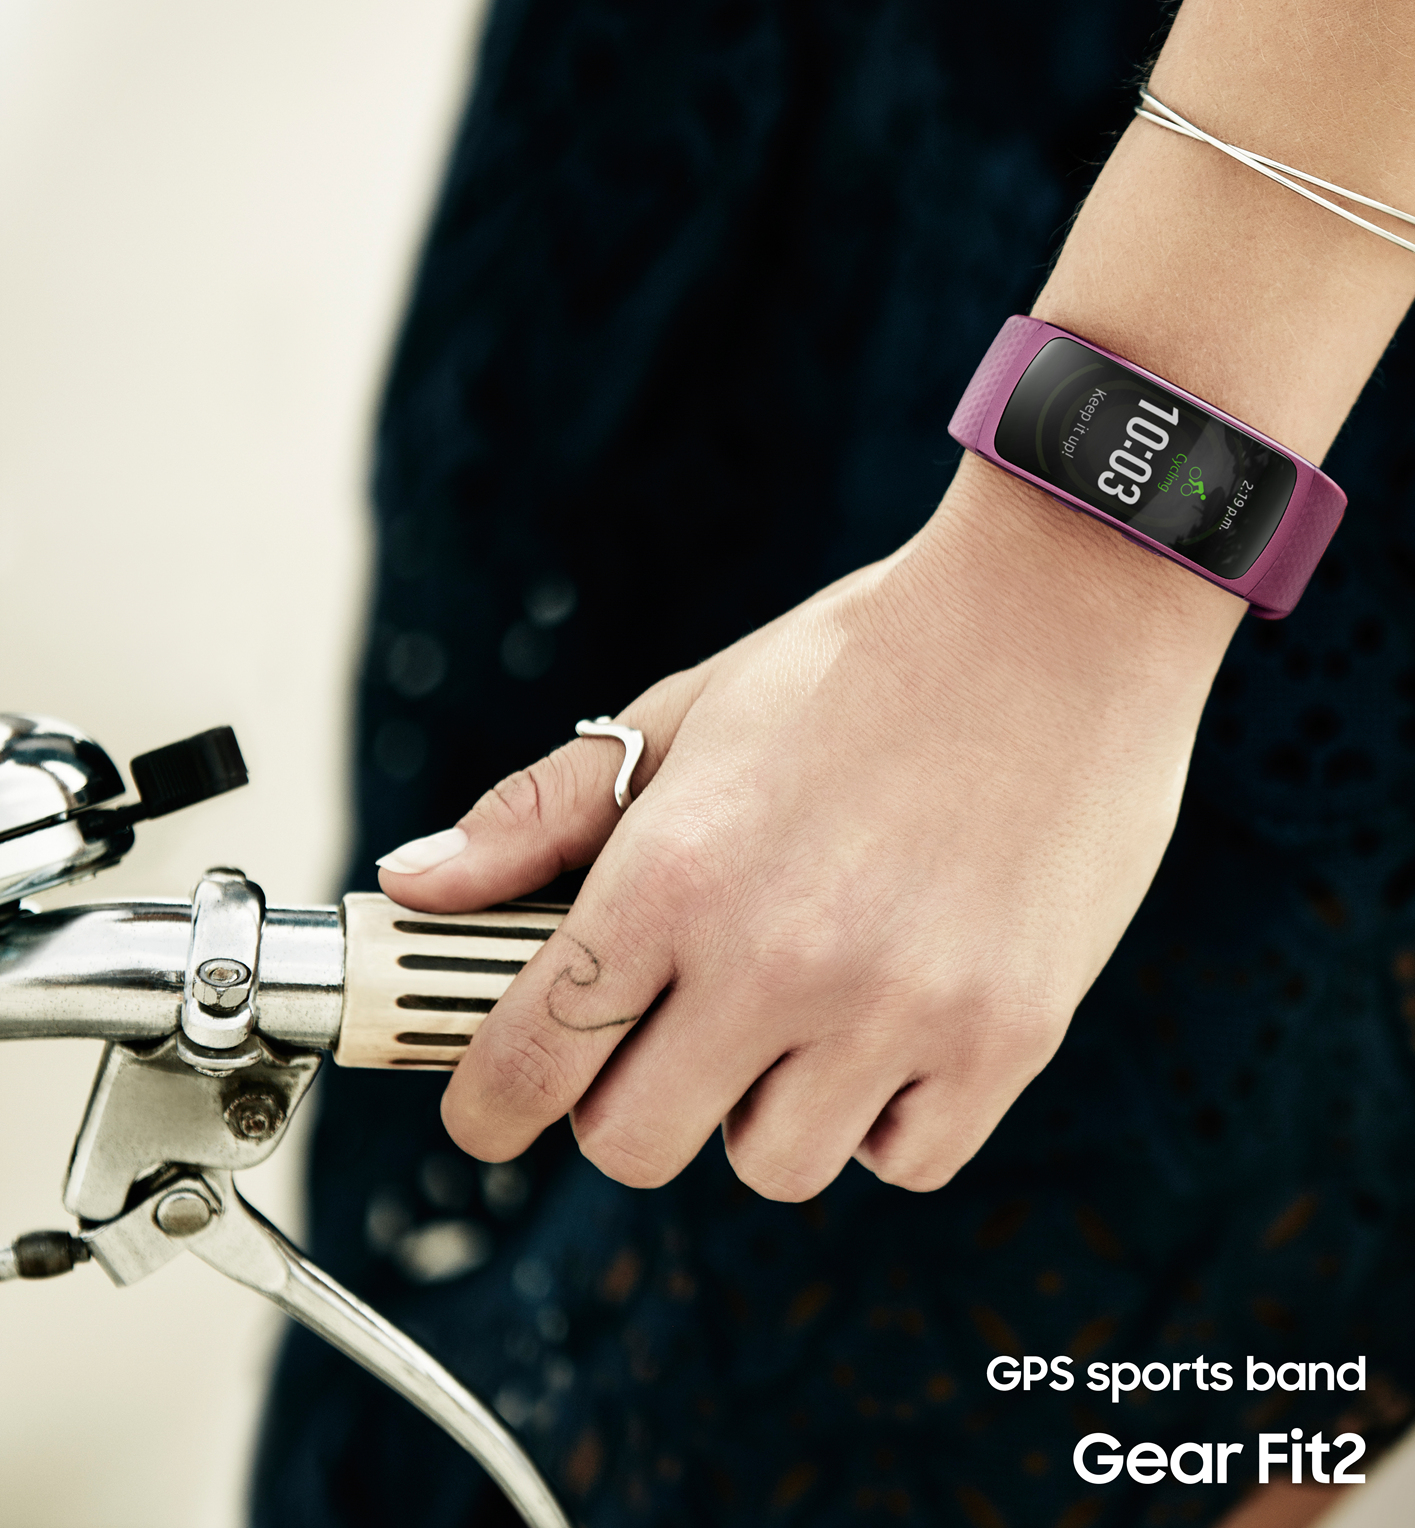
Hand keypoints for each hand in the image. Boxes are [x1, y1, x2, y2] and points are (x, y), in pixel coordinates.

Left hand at [378, 456, 1240, 1200]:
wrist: (1058, 621)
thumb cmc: (856, 662)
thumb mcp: (685, 713)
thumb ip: (541, 813)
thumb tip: (412, 884)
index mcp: (675, 872)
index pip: (533, 1056)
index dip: (488, 1105)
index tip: (489, 1113)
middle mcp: (776, 958)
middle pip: (633, 1146)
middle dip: (624, 1104)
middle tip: (664, 1038)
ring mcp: (898, 1010)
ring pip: (775, 1164)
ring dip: (765, 1105)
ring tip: (804, 1004)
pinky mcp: (1007, 1039)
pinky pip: (905, 1160)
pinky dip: (886, 1114)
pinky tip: (896, 1019)